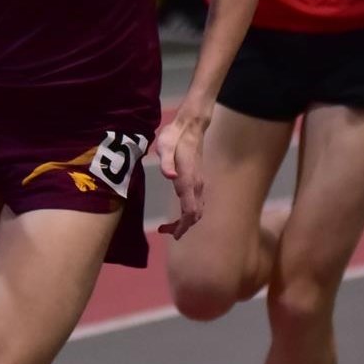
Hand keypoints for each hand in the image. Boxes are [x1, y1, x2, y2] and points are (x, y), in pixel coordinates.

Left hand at [152, 106, 208, 237]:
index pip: (190, 210)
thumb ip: (166, 162)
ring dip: (185, 221)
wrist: (190, 127)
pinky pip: (196, 203)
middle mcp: (197, 185)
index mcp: (188, 181)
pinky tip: (177, 211)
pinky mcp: (197, 180)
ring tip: (169, 226)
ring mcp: (199, 183)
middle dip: (182, 227)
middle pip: (194, 214)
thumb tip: (171, 177)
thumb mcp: (165, 147)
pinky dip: (188, 212)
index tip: (174, 235)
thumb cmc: (175, 137)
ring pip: (197, 209)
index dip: (183, 225)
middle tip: (165, 231)